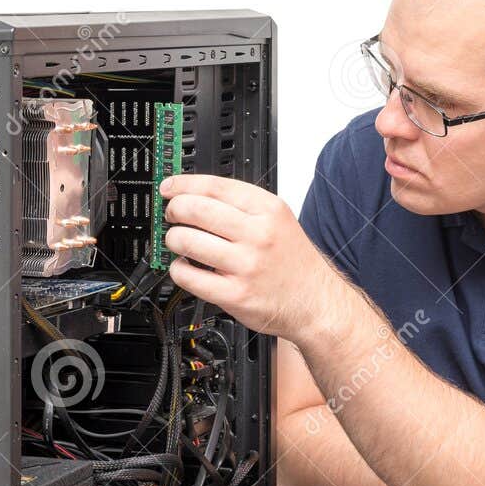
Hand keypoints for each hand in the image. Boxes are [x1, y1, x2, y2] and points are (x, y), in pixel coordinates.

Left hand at [159, 174, 344, 338]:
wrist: (315, 301)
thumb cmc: (293, 261)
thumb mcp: (278, 219)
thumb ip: (242, 205)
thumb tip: (194, 194)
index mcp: (267, 210)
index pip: (214, 186)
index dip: (183, 184)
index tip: (169, 188)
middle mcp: (258, 234)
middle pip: (195, 210)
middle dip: (174, 210)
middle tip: (172, 215)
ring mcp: (246, 265)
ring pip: (186, 241)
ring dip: (173, 239)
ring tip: (179, 242)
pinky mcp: (235, 294)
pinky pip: (188, 276)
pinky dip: (178, 269)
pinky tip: (186, 267)